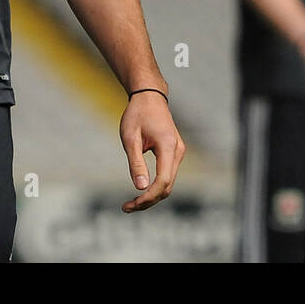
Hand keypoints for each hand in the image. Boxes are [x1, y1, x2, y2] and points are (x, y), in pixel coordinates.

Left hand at [119, 90, 184, 212]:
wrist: (149, 96)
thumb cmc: (137, 114)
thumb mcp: (130, 138)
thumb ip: (136, 163)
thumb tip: (140, 188)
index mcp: (168, 146)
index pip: (163, 181)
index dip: (148, 197)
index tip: (131, 204)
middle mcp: (177, 151)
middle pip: (167, 186)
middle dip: (148, 200)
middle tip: (126, 207)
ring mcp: (178, 152)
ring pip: (168, 183)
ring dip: (151, 196)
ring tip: (131, 203)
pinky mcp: (174, 153)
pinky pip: (167, 175)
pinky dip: (155, 186)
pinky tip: (141, 191)